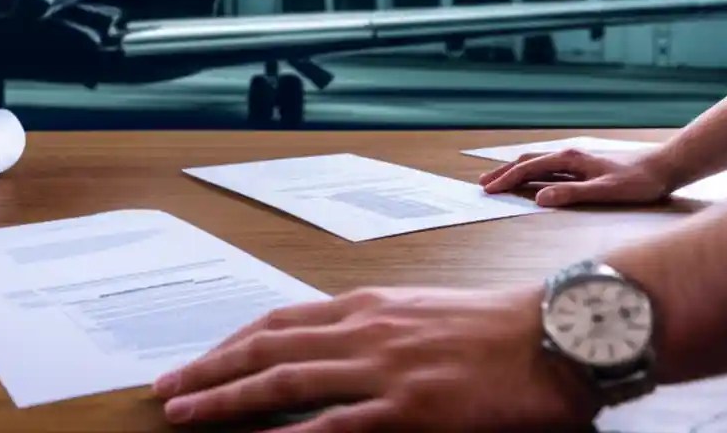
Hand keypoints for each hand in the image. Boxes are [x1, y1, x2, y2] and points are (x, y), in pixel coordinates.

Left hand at [152, 286, 599, 431]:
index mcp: (367, 306)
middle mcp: (363, 329)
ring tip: (185, 413)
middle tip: (167, 390)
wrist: (559, 332)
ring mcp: (383, 368)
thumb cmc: (498, 326)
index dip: (231, 343)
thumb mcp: (423, 314)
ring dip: (227, 398)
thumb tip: (330, 350)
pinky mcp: (409, 408)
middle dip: (210, 369)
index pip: (279, 321)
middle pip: (266, 347)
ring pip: (284, 380)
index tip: (198, 360)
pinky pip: (334, 426)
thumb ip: (375, 331)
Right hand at [479, 148, 674, 206]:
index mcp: (569, 160)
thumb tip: (539, 199)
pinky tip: (533, 179)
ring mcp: (576, 159)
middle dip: (504, 172)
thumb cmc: (638, 182)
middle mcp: (568, 155)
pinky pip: (549, 167)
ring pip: (537, 162)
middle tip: (484, 185)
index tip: (489, 191)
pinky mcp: (584, 165)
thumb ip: (571, 194)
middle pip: (527, 161)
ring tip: (500, 180)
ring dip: (516, 171)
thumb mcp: (605, 192)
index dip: (506, 180)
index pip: (528, 169)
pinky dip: (532, 173)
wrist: (664, 167)